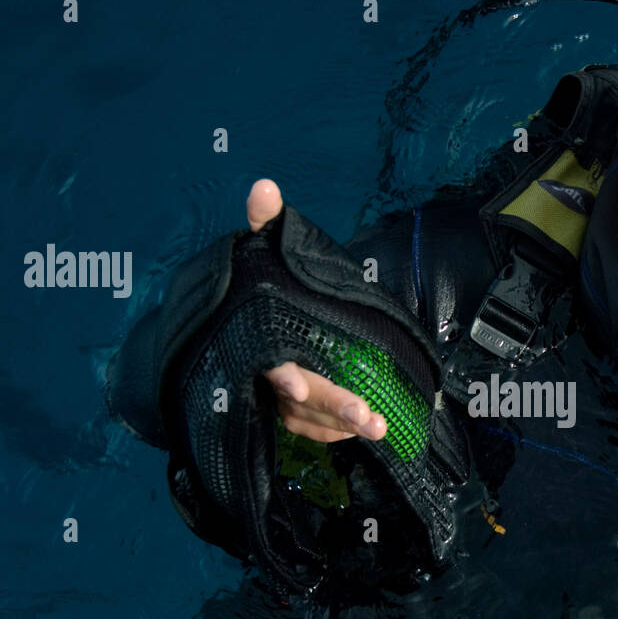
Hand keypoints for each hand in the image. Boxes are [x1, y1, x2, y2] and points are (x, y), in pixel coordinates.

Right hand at [247, 179, 386, 443]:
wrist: (237, 317)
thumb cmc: (260, 282)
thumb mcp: (263, 249)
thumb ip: (265, 222)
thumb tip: (264, 185)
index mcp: (260, 334)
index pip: (267, 357)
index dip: (280, 373)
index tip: (296, 386)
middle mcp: (264, 368)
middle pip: (296, 397)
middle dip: (333, 406)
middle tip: (370, 418)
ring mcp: (273, 393)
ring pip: (304, 418)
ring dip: (341, 425)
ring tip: (380, 427)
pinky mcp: (285, 407)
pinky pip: (306, 428)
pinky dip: (331, 432)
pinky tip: (358, 431)